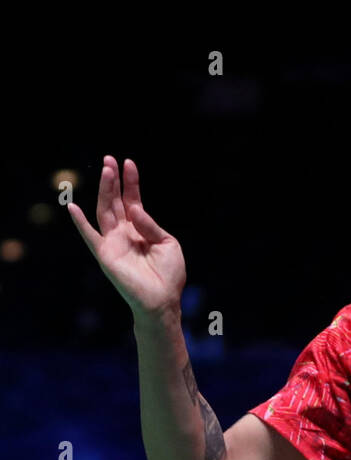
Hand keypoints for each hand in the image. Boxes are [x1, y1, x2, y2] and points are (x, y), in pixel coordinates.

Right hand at [68, 157, 185, 319]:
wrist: (162, 300)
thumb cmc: (169, 274)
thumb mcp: (167, 243)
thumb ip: (150, 224)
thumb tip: (134, 208)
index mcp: (140, 228)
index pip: (132, 199)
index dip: (130, 181)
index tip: (128, 162)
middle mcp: (124, 232)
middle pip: (115, 201)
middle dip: (112, 180)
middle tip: (110, 159)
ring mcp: (113, 242)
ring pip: (104, 211)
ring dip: (103, 191)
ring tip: (105, 170)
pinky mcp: (105, 254)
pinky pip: (90, 236)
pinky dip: (80, 223)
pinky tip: (72, 207)